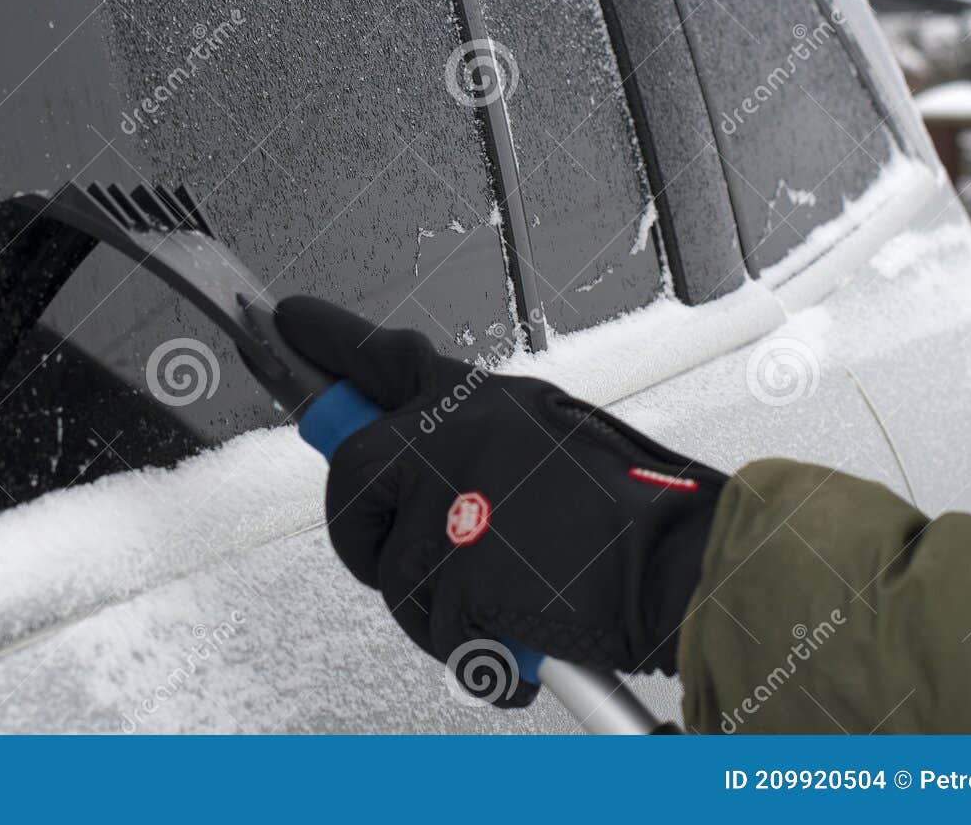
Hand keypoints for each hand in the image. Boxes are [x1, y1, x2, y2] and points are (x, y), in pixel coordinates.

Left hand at [276, 296, 725, 706]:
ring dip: (433, 599)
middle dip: (361, 527)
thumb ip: (472, 430)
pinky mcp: (455, 576)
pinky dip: (470, 647)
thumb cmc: (632, 506)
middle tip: (399, 549)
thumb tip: (414, 436)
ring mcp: (447, 506)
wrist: (684, 563)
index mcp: (476, 399)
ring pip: (389, 568)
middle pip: (350, 475)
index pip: (381, 354)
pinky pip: (430, 625)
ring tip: (503, 591)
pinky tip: (516, 631)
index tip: (286, 324)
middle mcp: (449, 438)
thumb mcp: (547, 429)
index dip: (327, 339)